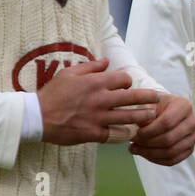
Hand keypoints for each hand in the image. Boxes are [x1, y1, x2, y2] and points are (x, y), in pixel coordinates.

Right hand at [36, 56, 159, 145]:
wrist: (36, 117)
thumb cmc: (52, 93)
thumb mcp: (69, 74)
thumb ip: (90, 67)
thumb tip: (107, 61)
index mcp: (95, 82)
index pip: (123, 79)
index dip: (128, 81)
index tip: (127, 85)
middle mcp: (100, 99)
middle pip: (133, 97)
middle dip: (149, 97)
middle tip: (158, 98)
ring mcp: (98, 117)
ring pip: (129, 117)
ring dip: (143, 116)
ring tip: (152, 116)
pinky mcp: (93, 134)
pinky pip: (116, 135)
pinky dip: (125, 134)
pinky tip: (131, 133)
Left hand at [129, 92, 194, 165]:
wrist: (165, 111)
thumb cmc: (155, 106)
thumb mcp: (148, 103)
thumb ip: (143, 113)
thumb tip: (138, 129)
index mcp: (184, 106)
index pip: (167, 122)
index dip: (149, 131)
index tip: (135, 133)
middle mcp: (192, 121)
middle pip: (169, 139)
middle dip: (147, 143)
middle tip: (133, 143)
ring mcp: (193, 137)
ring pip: (171, 152)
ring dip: (150, 153)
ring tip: (135, 149)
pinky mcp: (189, 149)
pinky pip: (173, 160)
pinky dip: (156, 160)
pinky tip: (144, 154)